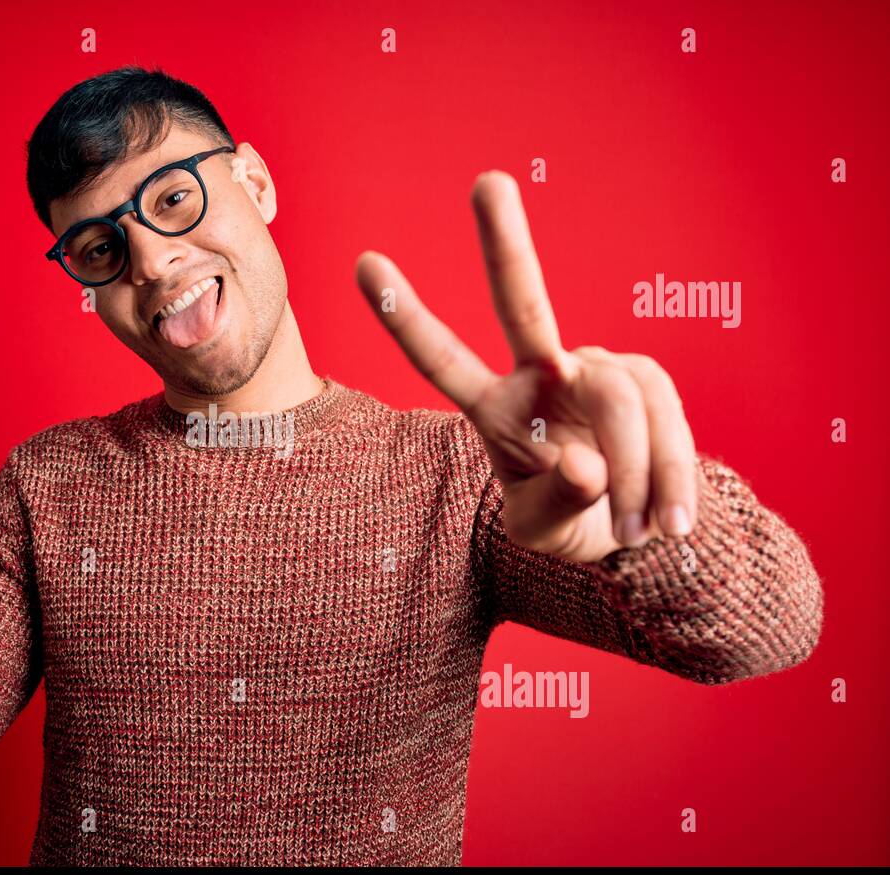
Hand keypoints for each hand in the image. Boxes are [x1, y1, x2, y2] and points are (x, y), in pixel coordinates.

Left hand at [355, 170, 696, 563]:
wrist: (629, 528)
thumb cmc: (567, 521)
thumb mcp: (544, 530)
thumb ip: (558, 503)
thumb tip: (584, 465)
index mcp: (493, 407)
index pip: (442, 360)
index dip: (405, 318)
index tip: (364, 263)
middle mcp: (540, 372)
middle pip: (523, 303)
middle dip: (505, 243)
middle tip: (487, 181)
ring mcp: (596, 370)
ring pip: (622, 404)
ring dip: (639, 476)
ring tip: (642, 532)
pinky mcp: (647, 380)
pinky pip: (666, 422)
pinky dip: (671, 476)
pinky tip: (671, 520)